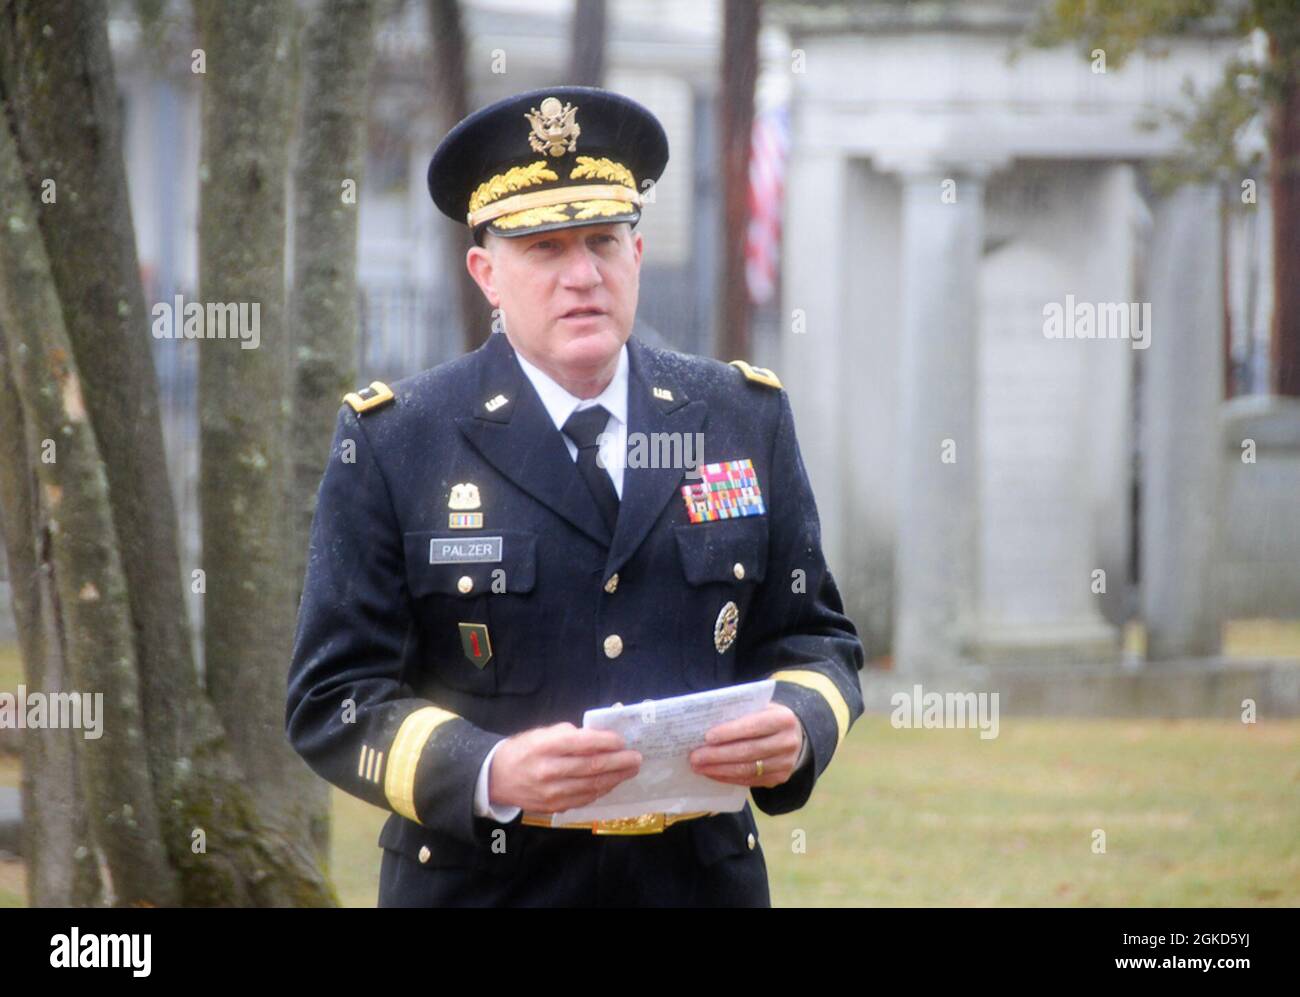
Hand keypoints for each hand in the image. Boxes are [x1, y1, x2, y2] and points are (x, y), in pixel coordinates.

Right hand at [488, 722, 640, 812]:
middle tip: (637, 758)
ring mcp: (551, 792)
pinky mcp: (554, 807)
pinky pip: (584, 799)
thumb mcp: (542, 733)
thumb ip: (570, 735)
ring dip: (615, 778)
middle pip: (592, 767)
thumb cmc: (523, 749)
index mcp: (545, 746)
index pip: (583, 743)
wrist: (496, 778)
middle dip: (619, 762)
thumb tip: (600, 736)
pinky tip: (612, 782)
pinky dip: (601, 790)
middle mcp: (548, 770)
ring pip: (592, 786)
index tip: (622, 740)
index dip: (606, 742)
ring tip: (630, 770)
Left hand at [689, 703, 802, 788]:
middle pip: (748, 751)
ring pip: (747, 769)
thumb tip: (706, 722)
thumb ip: (740, 712)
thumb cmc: (767, 717)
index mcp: (783, 719)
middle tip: (695, 757)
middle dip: (718, 755)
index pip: (754, 726)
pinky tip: (712, 773)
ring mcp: (785, 763)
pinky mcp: (779, 778)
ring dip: (719, 769)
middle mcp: (788, 742)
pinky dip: (727, 777)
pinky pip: (749, 780)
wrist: (795, 736)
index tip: (707, 737)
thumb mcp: (760, 707)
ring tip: (698, 767)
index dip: (730, 732)